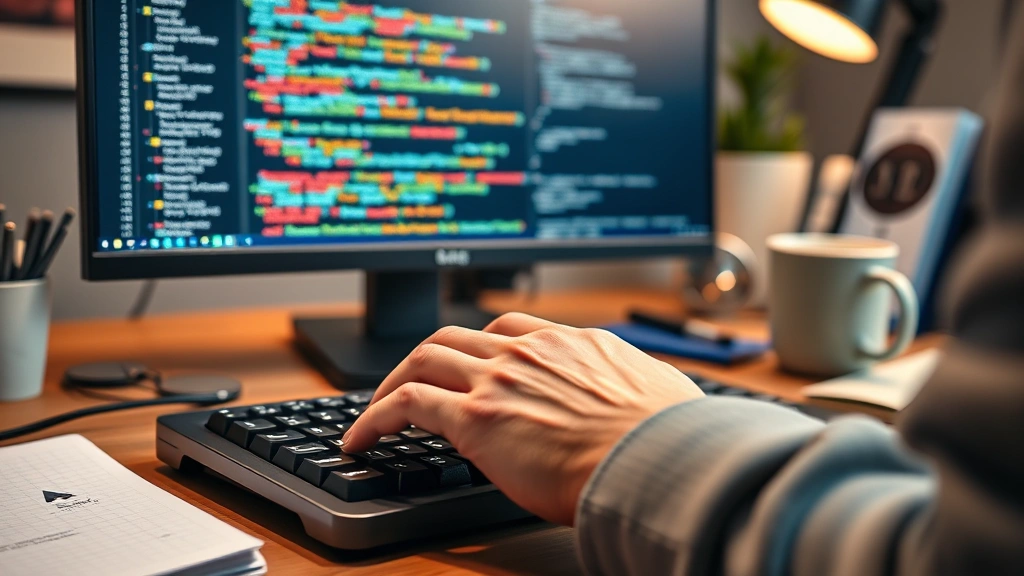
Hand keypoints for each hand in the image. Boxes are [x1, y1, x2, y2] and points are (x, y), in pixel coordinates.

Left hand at [342, 313, 703, 524]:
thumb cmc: (668, 438)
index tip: (469, 363)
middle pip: (457, 336)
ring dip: (393, 379)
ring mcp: (499, 379)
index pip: (509, 328)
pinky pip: (406, 403)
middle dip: (427, 357)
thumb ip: (631, 390)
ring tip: (377, 408)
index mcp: (573, 344)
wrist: (658, 459)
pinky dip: (375, 416)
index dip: (479, 344)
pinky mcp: (475, 417)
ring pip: (424, 357)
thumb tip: (639, 406)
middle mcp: (530, 351)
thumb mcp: (656, 395)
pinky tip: (361, 439)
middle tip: (410, 381)